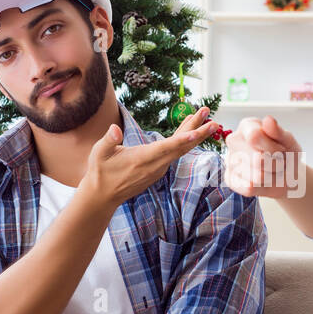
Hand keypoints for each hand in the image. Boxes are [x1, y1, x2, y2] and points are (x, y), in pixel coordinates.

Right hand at [82, 107, 219, 208]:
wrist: (103, 195)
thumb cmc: (100, 172)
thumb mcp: (99, 154)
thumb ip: (108, 140)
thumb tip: (114, 129)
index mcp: (143, 159)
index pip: (166, 148)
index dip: (183, 140)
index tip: (197, 132)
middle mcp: (155, 165)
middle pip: (181, 147)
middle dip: (198, 132)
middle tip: (214, 120)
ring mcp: (158, 168)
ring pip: (180, 149)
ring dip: (194, 134)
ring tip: (206, 118)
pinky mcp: (158, 169)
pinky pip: (175, 153)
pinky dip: (184, 140)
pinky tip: (189, 130)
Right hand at [224, 115, 302, 197]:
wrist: (287, 175)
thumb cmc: (286, 154)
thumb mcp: (289, 142)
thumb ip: (279, 132)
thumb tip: (268, 120)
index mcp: (247, 126)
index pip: (255, 137)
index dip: (274, 148)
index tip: (281, 149)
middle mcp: (234, 141)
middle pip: (258, 159)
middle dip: (276, 164)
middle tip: (279, 162)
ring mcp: (229, 160)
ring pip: (256, 176)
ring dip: (271, 177)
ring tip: (272, 171)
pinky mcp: (230, 179)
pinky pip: (248, 188)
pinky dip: (263, 187)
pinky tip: (264, 181)